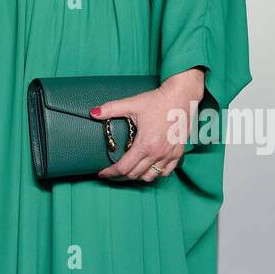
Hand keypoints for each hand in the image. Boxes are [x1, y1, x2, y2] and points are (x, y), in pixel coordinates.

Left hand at [91, 68, 205, 181]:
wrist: (181, 97)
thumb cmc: (157, 100)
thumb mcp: (132, 104)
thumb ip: (110, 109)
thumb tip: (92, 113)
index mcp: (145, 145)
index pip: (124, 168)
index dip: (110, 173)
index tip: (102, 173)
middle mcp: (158, 154)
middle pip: (135, 175)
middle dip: (120, 176)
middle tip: (111, 173)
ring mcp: (169, 155)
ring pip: (150, 177)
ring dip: (137, 176)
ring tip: (128, 171)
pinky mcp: (178, 153)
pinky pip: (166, 172)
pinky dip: (155, 174)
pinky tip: (148, 168)